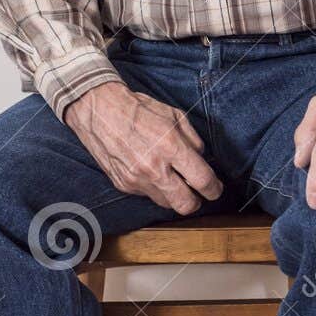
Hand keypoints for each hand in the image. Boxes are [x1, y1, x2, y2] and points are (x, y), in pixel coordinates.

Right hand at [64, 80, 222, 215]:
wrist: (100, 111)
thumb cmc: (138, 110)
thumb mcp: (174, 115)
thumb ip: (193, 140)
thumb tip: (201, 159)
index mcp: (171, 147)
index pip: (202, 180)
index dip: (214, 188)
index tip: (214, 188)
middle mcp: (154, 168)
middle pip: (186, 205)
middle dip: (197, 202)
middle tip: (198, 193)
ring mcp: (137, 179)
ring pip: (166, 204)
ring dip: (174, 196)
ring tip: (173, 180)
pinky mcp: (124, 185)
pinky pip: (147, 195)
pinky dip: (154, 188)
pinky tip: (151, 172)